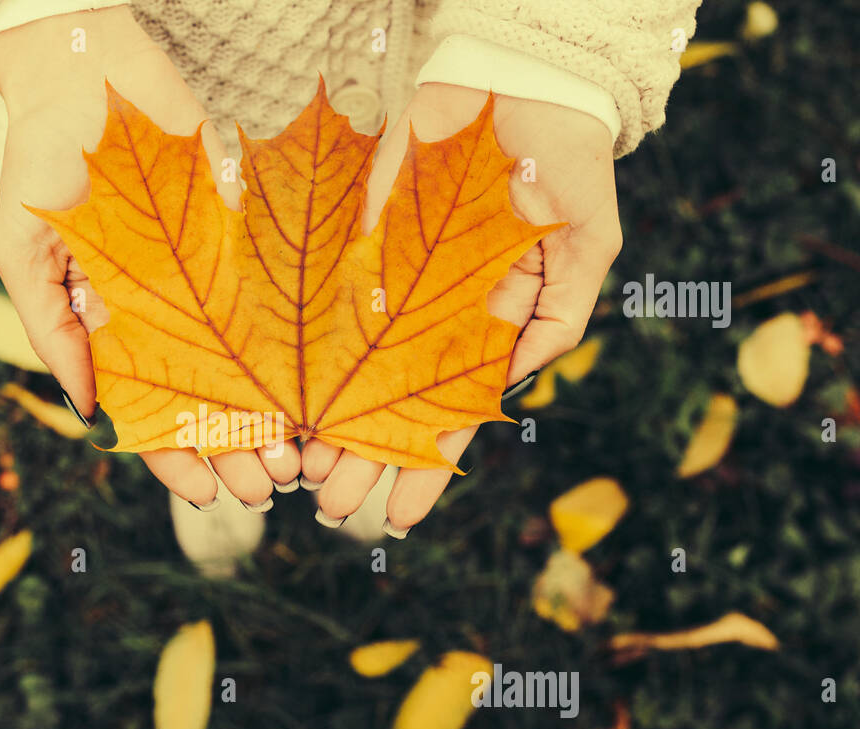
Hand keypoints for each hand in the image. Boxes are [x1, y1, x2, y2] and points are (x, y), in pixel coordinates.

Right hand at [0, 7, 302, 508]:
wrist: (88, 72)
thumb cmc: (42, 165)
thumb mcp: (23, 254)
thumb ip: (52, 331)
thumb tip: (89, 414)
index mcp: (114, 335)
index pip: (147, 415)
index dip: (174, 459)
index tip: (205, 496)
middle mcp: (168, 321)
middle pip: (210, 404)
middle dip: (238, 450)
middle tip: (271, 484)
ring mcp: (211, 288)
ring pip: (251, 369)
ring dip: (274, 417)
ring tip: (301, 456)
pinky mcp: (249, 248)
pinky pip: (279, 307)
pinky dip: (303, 352)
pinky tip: (327, 387)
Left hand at [302, 84, 622, 534]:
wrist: (515, 80)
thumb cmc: (564, 165)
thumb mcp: (585, 247)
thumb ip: (556, 319)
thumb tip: (506, 386)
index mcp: (480, 334)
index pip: (448, 418)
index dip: (425, 470)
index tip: (401, 518)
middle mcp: (425, 322)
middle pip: (385, 407)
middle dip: (361, 461)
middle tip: (332, 508)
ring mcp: (382, 289)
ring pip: (342, 371)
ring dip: (321, 423)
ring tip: (298, 472)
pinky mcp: (347, 249)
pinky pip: (314, 308)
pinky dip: (293, 356)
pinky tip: (274, 397)